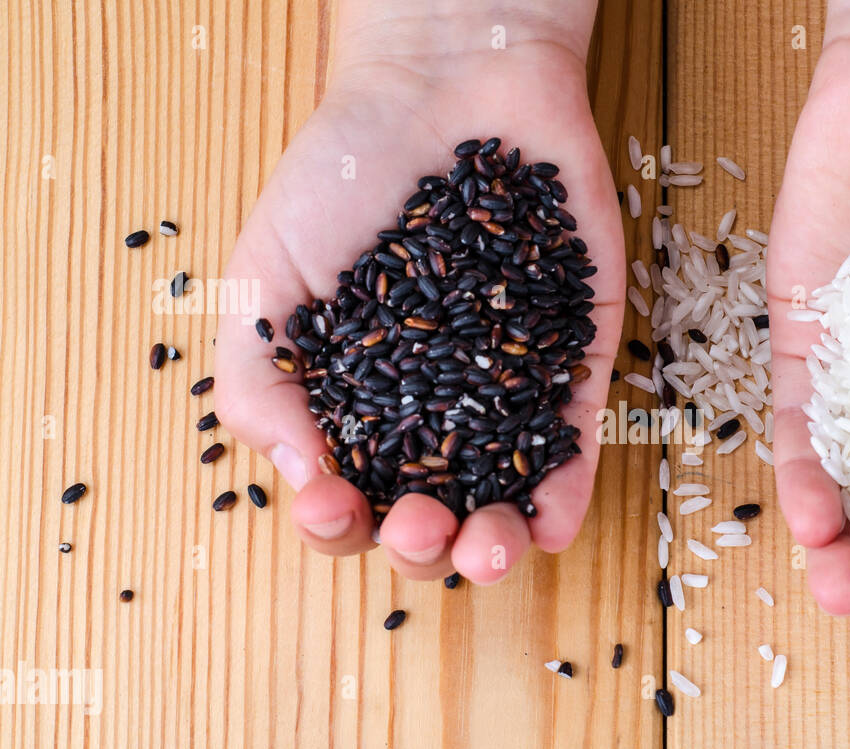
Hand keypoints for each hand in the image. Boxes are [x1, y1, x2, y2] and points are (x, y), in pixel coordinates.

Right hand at [215, 1, 622, 582]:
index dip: (336, 526)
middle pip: (428, 523)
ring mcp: (506, 396)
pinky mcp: (574, 363)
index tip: (334, 503)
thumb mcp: (265, 278)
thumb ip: (259, 381)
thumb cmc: (341, 180)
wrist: (441, 89)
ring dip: (495, 545)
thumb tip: (301, 478)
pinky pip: (576, 447)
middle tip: (417, 518)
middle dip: (421, 545)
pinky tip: (551, 523)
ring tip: (485, 540)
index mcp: (354, 411)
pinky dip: (567, 495)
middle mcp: (431, 419)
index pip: (344, 505)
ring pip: (506, 503)